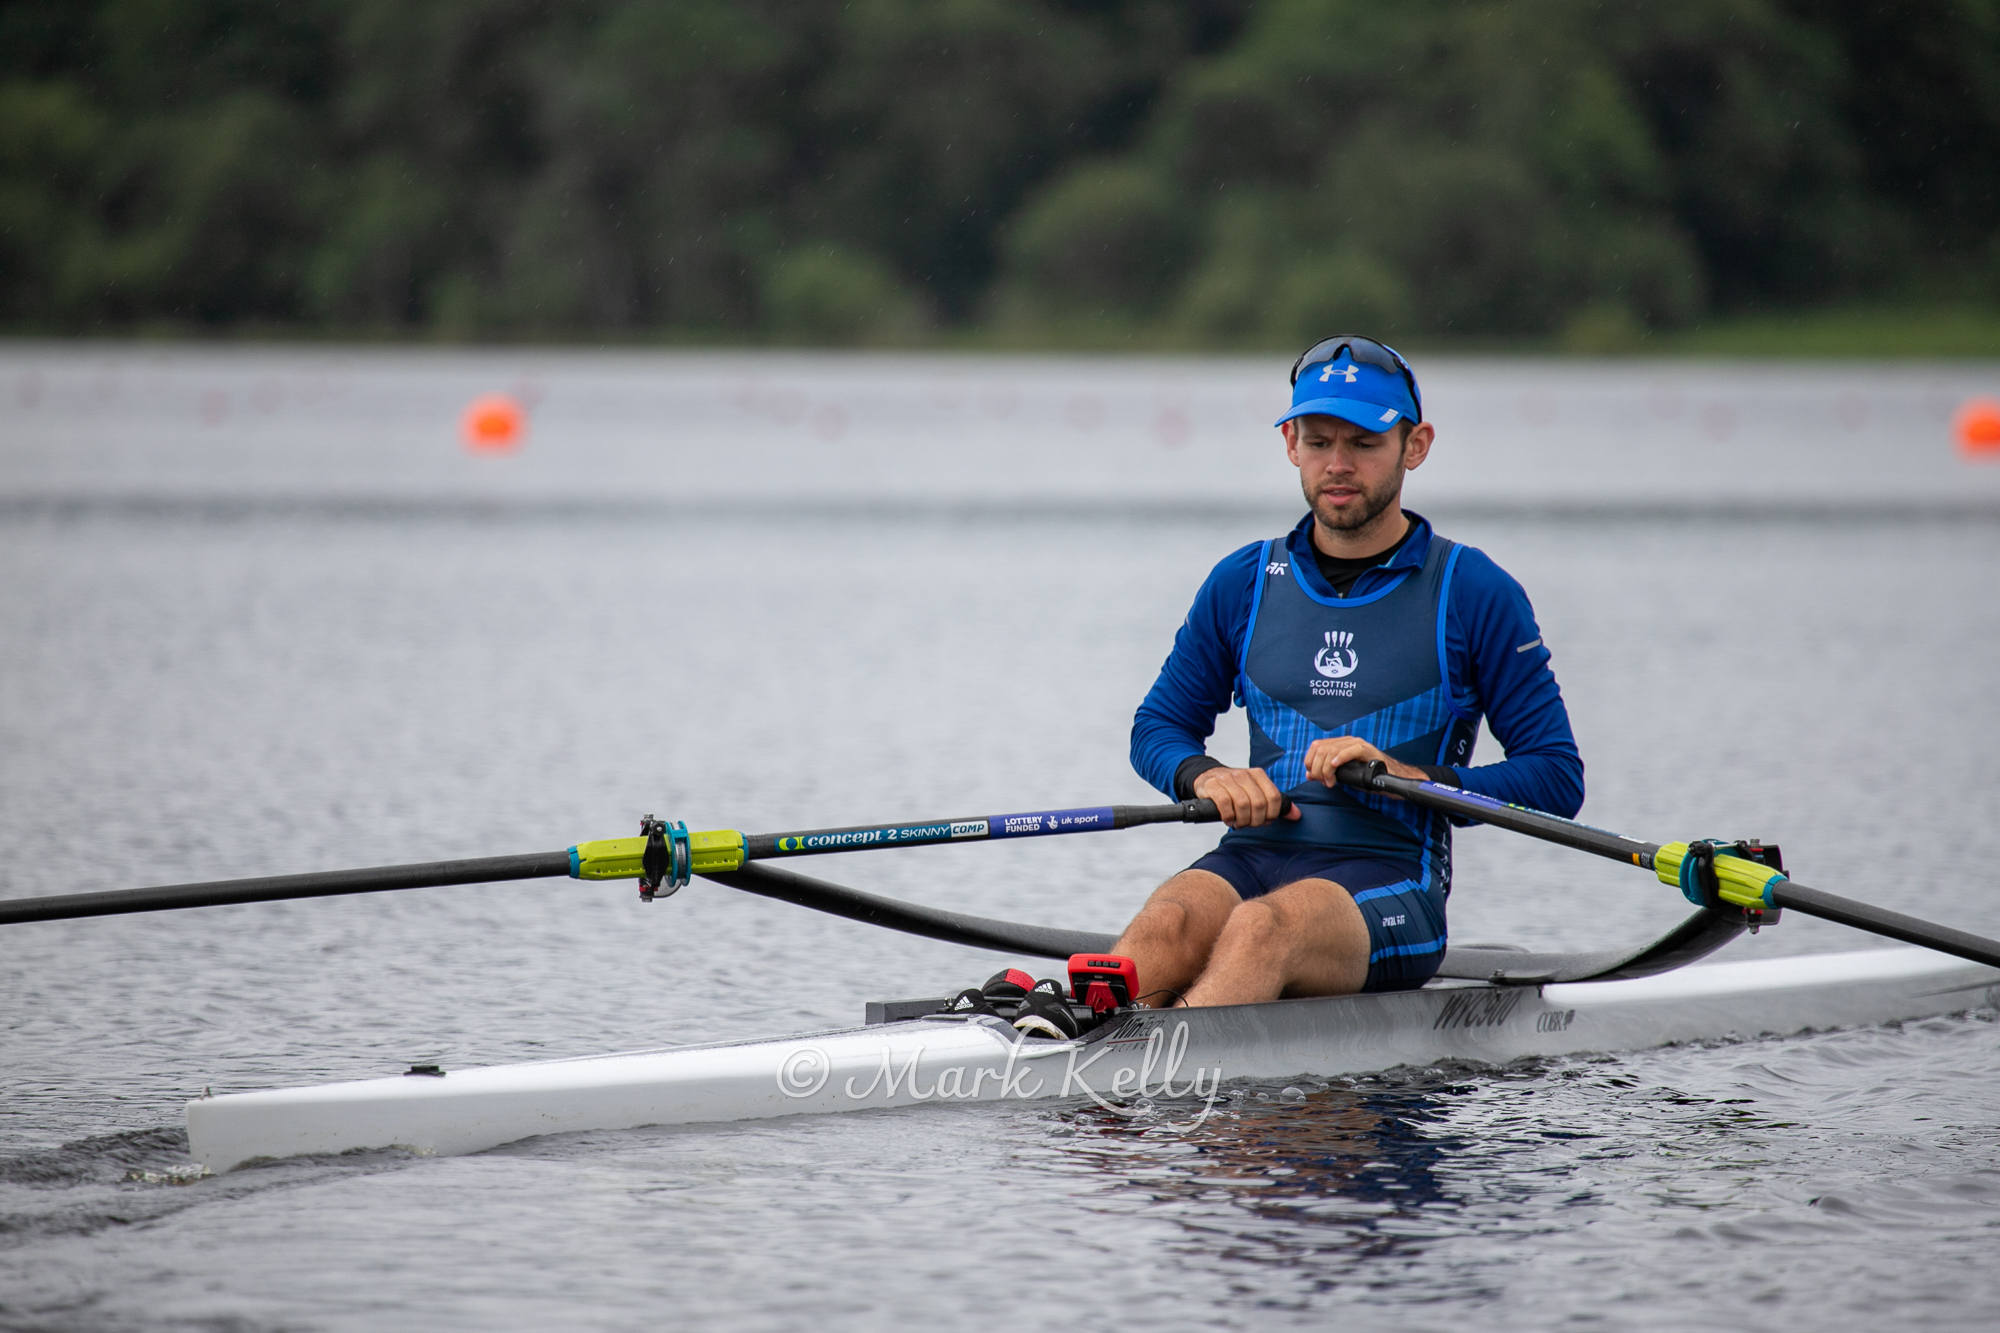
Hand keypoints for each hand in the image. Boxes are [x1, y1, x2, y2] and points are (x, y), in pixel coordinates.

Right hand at [1190, 767, 1300, 828]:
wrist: (1207, 778)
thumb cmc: (1234, 790)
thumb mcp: (1256, 791)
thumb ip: (1275, 803)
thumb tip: (1296, 815)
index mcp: (1258, 775)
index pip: (1273, 797)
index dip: (1271, 814)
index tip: (1265, 820)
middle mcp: (1243, 774)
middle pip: (1259, 803)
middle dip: (1256, 820)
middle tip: (1250, 824)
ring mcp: (1227, 779)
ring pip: (1243, 805)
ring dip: (1242, 820)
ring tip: (1239, 823)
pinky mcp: (1213, 785)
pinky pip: (1225, 804)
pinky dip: (1229, 817)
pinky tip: (1229, 819)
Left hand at [1302, 738, 1425, 795]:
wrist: (1391, 780)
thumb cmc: (1368, 777)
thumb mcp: (1343, 775)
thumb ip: (1326, 772)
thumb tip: (1308, 774)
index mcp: (1340, 745)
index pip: (1316, 746)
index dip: (1309, 761)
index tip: (1313, 777)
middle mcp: (1347, 741)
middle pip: (1321, 748)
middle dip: (1317, 768)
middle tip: (1324, 782)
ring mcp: (1358, 744)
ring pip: (1332, 750)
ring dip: (1326, 768)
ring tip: (1331, 782)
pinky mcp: (1368, 750)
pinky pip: (1351, 750)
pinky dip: (1340, 758)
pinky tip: (1335, 766)